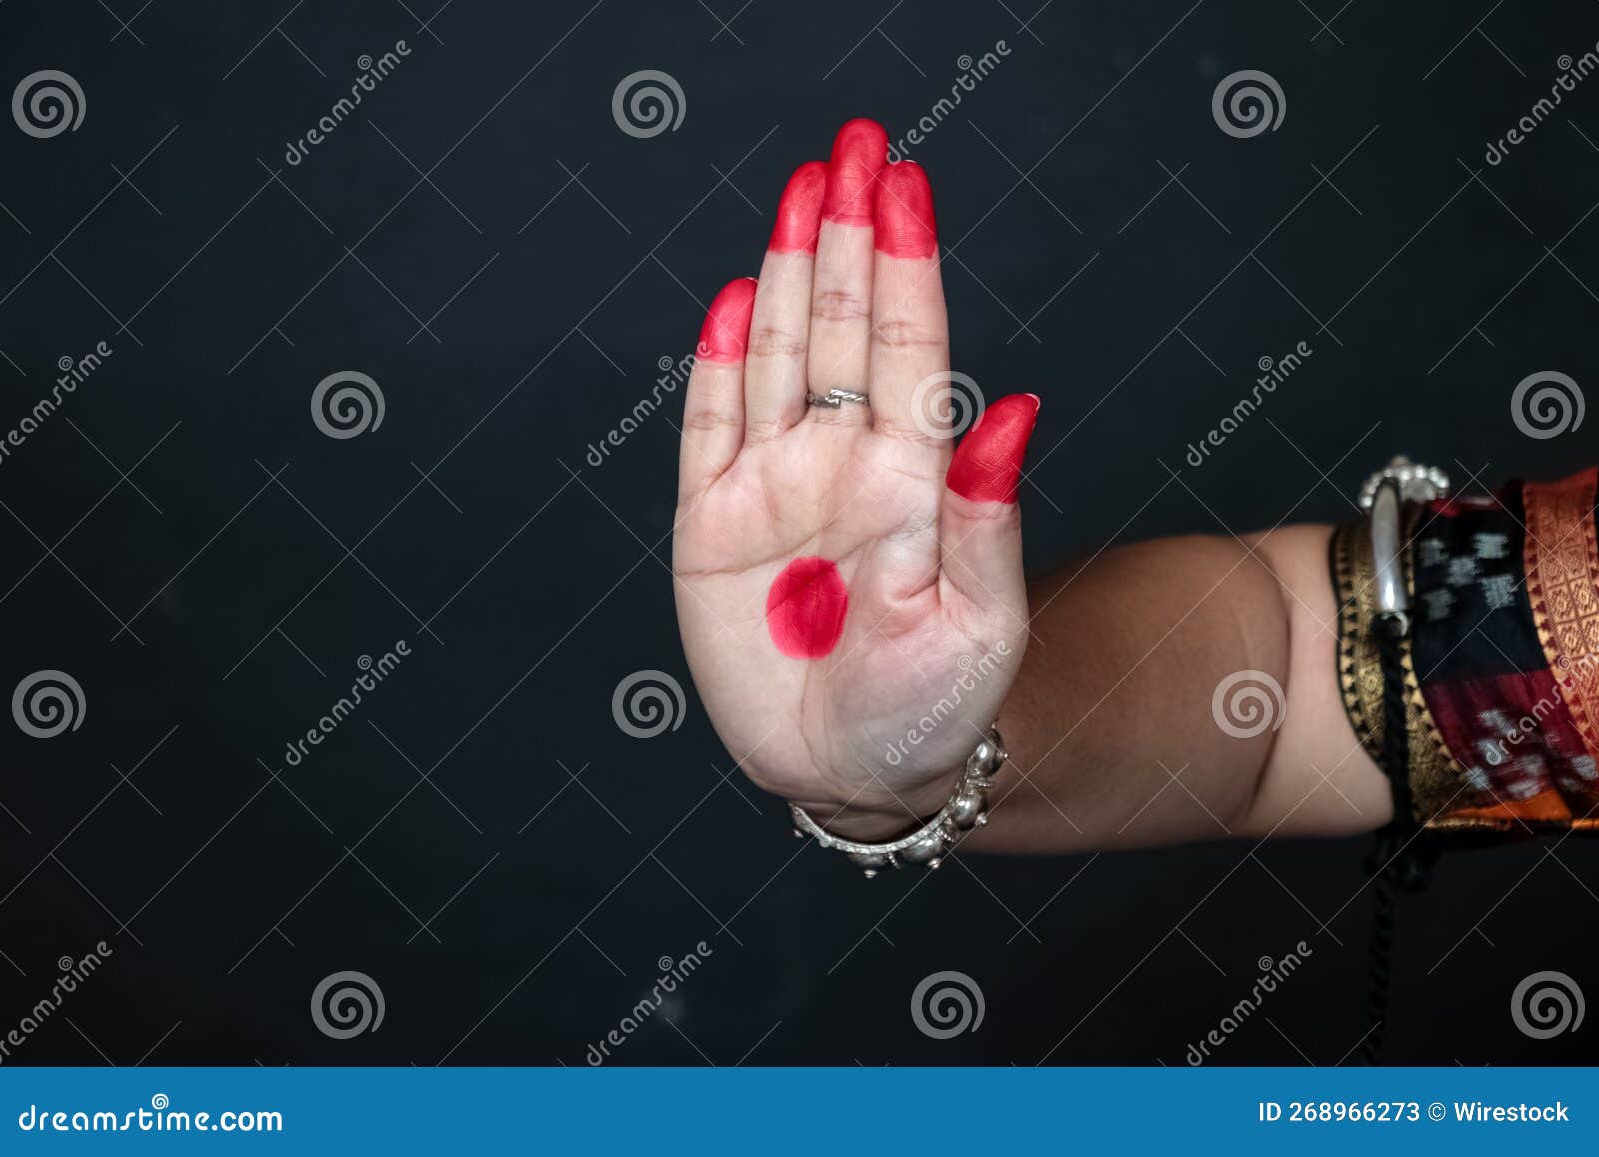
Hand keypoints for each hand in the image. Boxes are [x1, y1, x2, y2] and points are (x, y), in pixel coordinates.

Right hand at [672, 119, 1040, 837]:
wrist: (857, 774)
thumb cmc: (935, 707)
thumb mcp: (976, 626)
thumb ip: (985, 519)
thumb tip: (1010, 406)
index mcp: (913, 479)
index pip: (908, 348)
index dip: (905, 263)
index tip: (904, 181)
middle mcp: (844, 463)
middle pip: (841, 327)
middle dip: (849, 234)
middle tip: (854, 146)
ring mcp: (775, 487)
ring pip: (778, 354)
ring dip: (786, 271)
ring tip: (802, 189)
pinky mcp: (711, 524)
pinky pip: (709, 426)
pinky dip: (715, 363)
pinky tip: (731, 296)